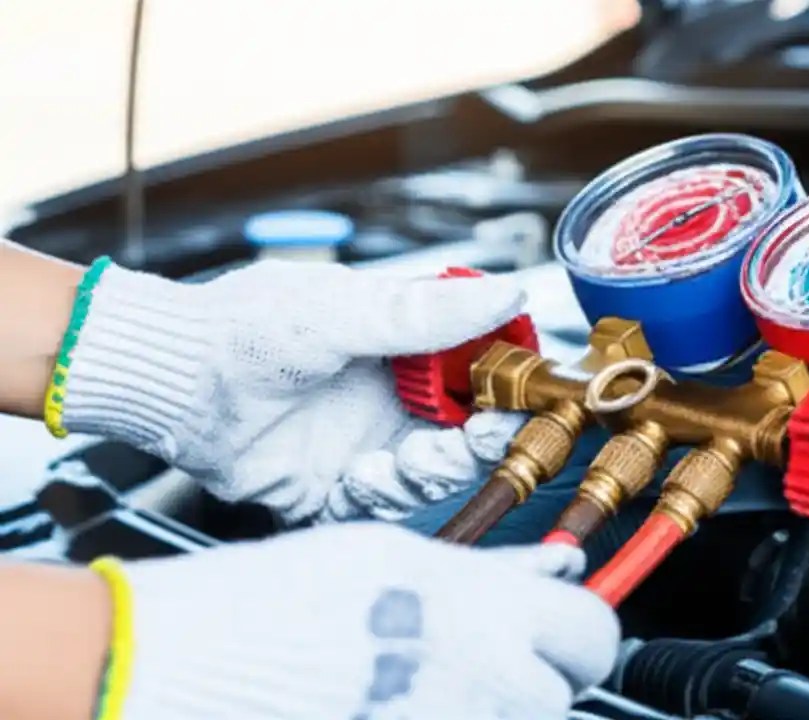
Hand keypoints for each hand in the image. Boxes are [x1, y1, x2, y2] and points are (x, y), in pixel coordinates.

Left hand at [56, 259, 527, 523]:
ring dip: (428, 471)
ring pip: (430, 476)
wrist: (177, 381)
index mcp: (404, 350)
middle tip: (479, 436)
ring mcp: (364, 446)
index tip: (522, 395)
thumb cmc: (250, 328)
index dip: (506, 388)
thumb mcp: (346, 311)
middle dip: (478, 441)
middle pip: (467, 434)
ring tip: (403, 459)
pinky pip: (378, 509)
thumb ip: (429, 312)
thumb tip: (508, 291)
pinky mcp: (331, 490)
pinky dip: (379, 499)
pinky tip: (359, 478)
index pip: (480, 373)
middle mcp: (391, 401)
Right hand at [103, 524, 619, 718]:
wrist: (172, 666)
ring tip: (416, 686)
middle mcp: (484, 675)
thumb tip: (556, 566)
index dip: (576, 635)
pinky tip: (393, 705)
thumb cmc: (266, 603)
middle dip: (536, 682)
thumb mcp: (389, 557)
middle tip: (478, 666)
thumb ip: (488, 571)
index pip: (595, 630)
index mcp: (480, 603)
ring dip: (488, 709)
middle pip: (563, 693)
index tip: (555, 638)